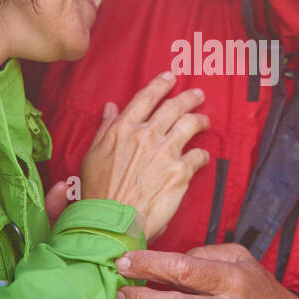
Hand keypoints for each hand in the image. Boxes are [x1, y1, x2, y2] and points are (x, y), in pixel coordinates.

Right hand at [80, 71, 210, 240]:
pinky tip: (203, 157)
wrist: (112, 221)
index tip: (170, 78)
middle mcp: (146, 135)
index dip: (161, 84)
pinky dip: (203, 155)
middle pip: (174, 107)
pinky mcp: (180, 172)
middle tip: (197, 94)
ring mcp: (165, 152)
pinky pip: (198, 156)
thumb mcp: (92, 155)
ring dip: (200, 119)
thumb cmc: (99, 192)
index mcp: (124, 128)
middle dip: (189, 97)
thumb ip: (105, 129)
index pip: (146, 97)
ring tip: (205, 120)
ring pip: (190, 124)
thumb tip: (111, 108)